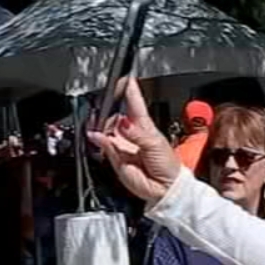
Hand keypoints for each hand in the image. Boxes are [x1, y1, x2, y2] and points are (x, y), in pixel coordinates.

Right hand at [84, 77, 179, 202]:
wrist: (164, 188)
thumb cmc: (168, 166)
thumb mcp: (154, 144)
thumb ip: (135, 133)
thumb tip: (120, 124)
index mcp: (145, 125)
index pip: (134, 102)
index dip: (129, 89)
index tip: (124, 76)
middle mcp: (132, 132)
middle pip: (115, 113)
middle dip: (109, 106)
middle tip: (105, 100)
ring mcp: (121, 143)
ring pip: (105, 127)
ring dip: (101, 122)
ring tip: (100, 119)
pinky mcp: (114, 156)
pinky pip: (102, 143)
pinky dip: (98, 138)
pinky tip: (97, 134)